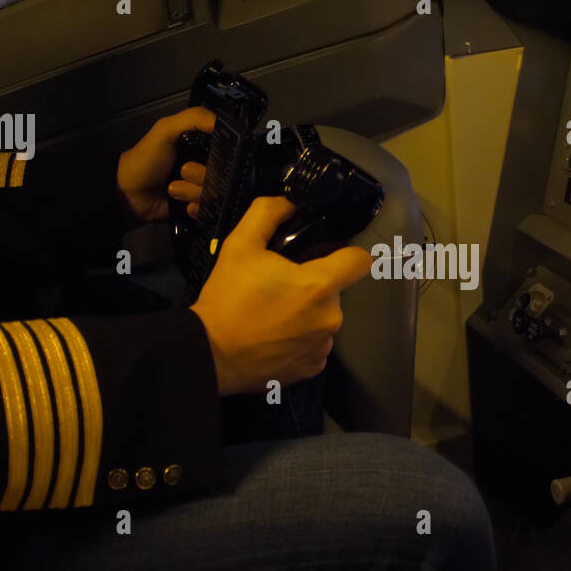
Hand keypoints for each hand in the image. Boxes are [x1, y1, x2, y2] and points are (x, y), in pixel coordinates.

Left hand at [116, 107, 216, 224]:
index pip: (227, 148)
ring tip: (173, 189)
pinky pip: (209, 208)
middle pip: (223, 173)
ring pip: (215, 192)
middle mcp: (204, 165)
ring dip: (192, 191)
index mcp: (201, 144)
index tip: (213, 156)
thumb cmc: (145, 160)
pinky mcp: (197, 206)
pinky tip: (184, 206)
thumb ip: (194, 117)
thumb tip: (224, 120)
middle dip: (202, 174)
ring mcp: (201, 187)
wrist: (128, 195)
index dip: (224, 153)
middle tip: (182, 171)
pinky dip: (196, 208)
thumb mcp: (166, 129)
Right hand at [191, 196, 372, 395]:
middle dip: (312, 286)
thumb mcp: (240, 245)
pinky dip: (300, 341)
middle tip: (278, 288)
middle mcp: (331, 317)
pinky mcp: (312, 368)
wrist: (210, 354)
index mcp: (320, 285)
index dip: (345, 254)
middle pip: (334, 291)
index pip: (360, 261)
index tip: (324, 256)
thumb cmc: (228, 298)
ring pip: (324, 319)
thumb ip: (267, 214)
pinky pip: (315, 346)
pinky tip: (274, 339)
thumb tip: (289, 201)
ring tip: (272, 317)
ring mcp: (323, 346)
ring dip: (307, 315)